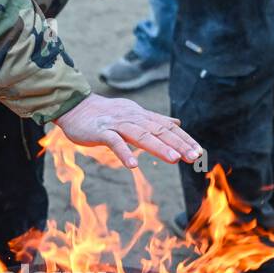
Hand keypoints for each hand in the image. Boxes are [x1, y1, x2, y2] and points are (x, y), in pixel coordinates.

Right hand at [55, 93, 201, 168]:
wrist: (74, 107)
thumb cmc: (104, 115)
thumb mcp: (133, 116)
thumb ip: (154, 120)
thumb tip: (176, 122)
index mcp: (141, 116)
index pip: (167, 127)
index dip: (183, 139)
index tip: (198, 152)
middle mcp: (133, 118)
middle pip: (158, 131)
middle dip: (178, 144)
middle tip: (194, 156)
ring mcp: (116, 124)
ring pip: (140, 135)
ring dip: (158, 147)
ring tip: (174, 160)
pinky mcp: (100, 131)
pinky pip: (113, 142)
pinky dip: (123, 153)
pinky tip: (133, 165)